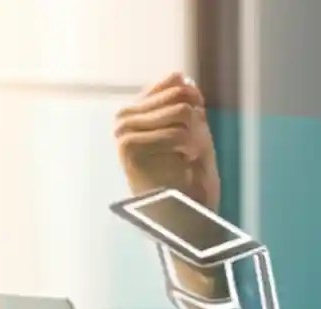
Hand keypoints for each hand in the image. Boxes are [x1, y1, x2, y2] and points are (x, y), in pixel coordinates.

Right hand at [115, 73, 223, 308]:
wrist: (185, 221)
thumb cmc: (193, 181)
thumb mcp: (196, 133)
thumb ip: (187, 101)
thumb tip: (180, 76)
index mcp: (140, 111)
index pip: (177, 82)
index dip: (197, 107)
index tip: (194, 137)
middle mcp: (126, 117)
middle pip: (182, 94)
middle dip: (197, 126)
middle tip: (188, 155)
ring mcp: (123, 130)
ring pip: (182, 111)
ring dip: (195, 139)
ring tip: (183, 161)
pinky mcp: (127, 144)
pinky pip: (178, 129)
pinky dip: (190, 148)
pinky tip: (180, 164)